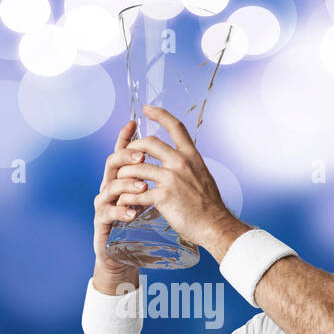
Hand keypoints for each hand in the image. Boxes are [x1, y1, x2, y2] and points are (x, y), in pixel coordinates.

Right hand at [91, 119, 145, 290]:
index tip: (133, 122)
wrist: (122, 253)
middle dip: (126, 157)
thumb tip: (172, 155)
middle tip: (141, 156)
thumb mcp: (149, 195)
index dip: (125, 137)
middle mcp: (110, 187)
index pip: (122, 152)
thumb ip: (154, 176)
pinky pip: (107, 213)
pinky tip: (133, 212)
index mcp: (122, 178)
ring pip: (109, 187)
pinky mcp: (102, 222)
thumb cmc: (137, 223)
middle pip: (112, 163)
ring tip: (143, 187)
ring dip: (127, 184)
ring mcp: (104, 204)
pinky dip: (121, 212)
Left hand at [113, 105, 235, 250]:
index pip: (176, 127)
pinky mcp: (163, 196)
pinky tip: (124, 201)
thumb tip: (181, 161)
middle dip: (131, 147)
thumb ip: (189, 166)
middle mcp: (181, 162)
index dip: (160, 115)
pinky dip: (127, 197)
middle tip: (123, 154)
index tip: (147, 109)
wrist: (215, 225)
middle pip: (149, 143)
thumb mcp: (203, 176)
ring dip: (124, 175)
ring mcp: (172, 178)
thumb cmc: (209, 206)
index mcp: (191, 156)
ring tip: (119, 182)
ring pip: (136, 168)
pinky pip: (136, 192)